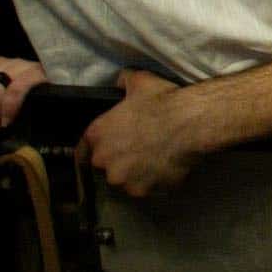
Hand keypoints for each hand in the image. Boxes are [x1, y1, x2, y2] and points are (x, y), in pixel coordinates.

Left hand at [79, 68, 201, 197]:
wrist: (189, 124)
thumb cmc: (162, 101)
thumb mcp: (139, 80)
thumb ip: (123, 83)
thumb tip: (120, 83)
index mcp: (96, 135)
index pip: (82, 153)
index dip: (96, 150)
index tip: (109, 148)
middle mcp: (103, 161)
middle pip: (106, 167)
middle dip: (120, 161)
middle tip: (141, 149)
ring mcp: (122, 179)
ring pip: (126, 180)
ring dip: (136, 173)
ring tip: (156, 159)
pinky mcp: (142, 191)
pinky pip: (146, 188)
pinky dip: (154, 181)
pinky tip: (166, 167)